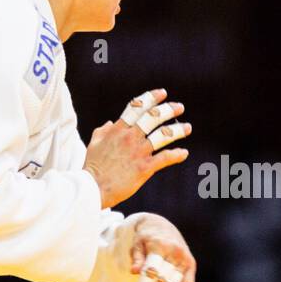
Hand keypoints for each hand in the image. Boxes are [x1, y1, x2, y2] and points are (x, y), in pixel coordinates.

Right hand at [84, 88, 191, 208]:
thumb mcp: (94, 144)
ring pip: (163, 135)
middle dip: (168, 109)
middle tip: (179, 106)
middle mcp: (130, 137)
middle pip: (153, 117)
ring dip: (177, 130)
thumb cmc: (92, 167)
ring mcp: (138, 152)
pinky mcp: (145, 168)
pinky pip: (165, 158)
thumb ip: (103, 131)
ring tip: (188, 127)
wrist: (93, 188)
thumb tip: (110, 123)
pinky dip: (176, 155)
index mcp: (118, 130)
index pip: (136, 107)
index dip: (150, 98)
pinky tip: (184, 153)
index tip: (161, 93)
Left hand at [128, 213, 196, 281]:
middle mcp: (174, 253)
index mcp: (160, 246)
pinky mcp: (190, 263)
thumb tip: (135, 271)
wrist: (162, 225)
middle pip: (162, 280)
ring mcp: (183, 258)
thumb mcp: (137, 242)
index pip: (152, 272)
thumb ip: (137, 257)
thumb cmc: (146, 236)